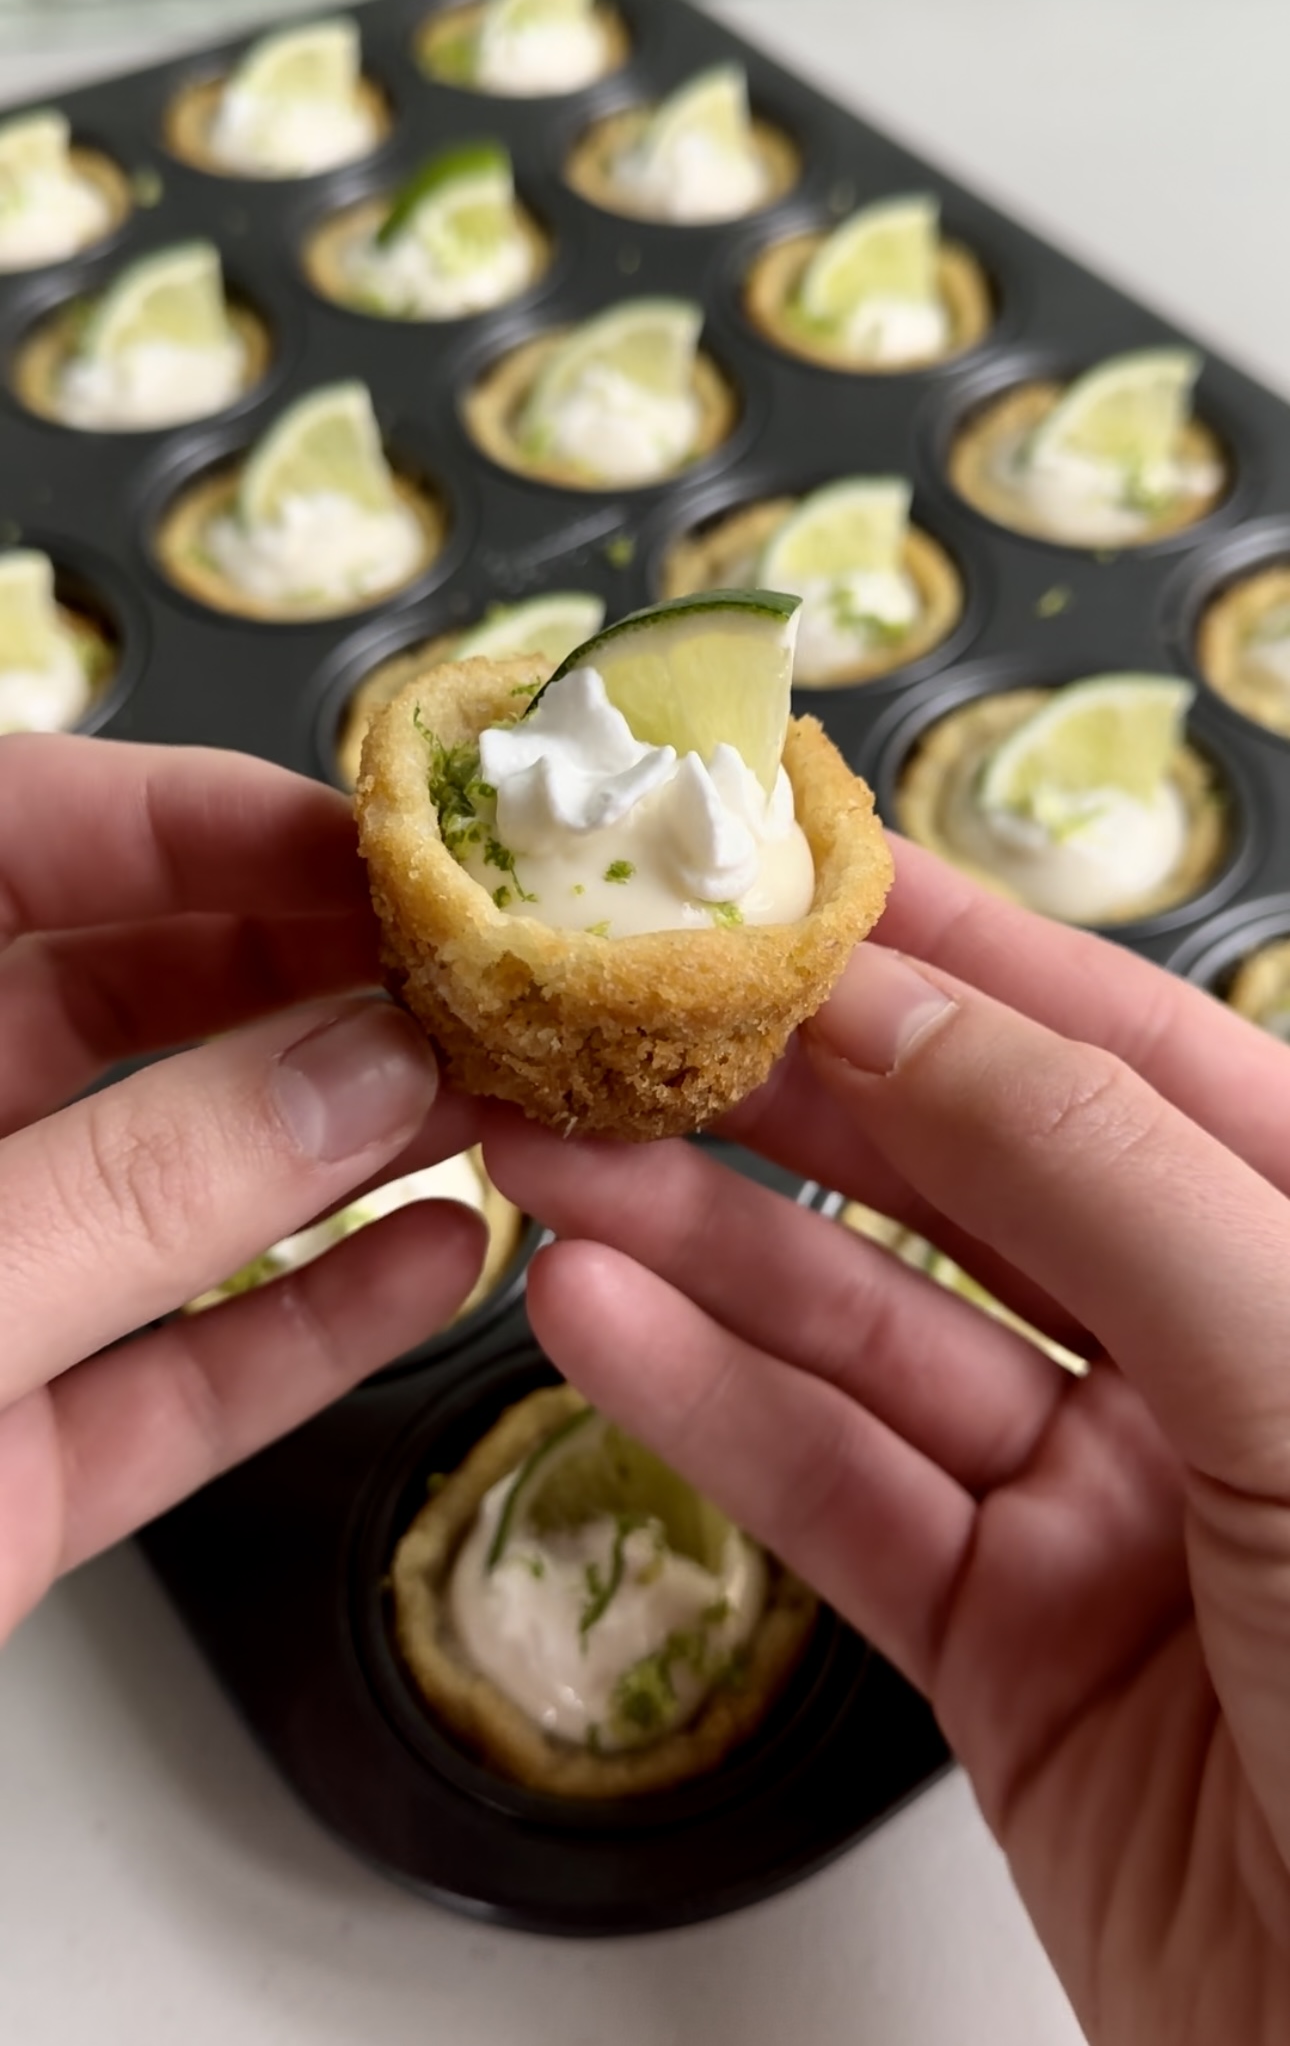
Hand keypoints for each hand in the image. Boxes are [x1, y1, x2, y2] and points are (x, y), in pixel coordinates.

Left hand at [0, 734, 484, 1646]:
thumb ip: (136, 1191)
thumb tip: (359, 1067)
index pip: (12, 841)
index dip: (195, 817)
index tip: (368, 839)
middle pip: (115, 999)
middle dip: (305, 975)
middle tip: (468, 967)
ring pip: (166, 1189)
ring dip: (337, 1144)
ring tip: (496, 1096)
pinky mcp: (3, 1466)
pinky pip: (174, 1377)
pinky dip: (308, 1329)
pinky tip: (436, 1263)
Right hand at [484, 837, 1289, 2045]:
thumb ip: (1109, 1172)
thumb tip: (920, 1014)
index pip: (1116, 1048)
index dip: (949, 951)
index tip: (789, 872)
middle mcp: (1214, 1353)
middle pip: (965, 1175)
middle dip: (782, 1090)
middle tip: (614, 1015)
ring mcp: (1111, 1502)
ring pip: (872, 1334)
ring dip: (703, 1241)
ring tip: (548, 1154)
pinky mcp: (1012, 1649)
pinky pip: (840, 1499)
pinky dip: (709, 1411)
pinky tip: (598, 1324)